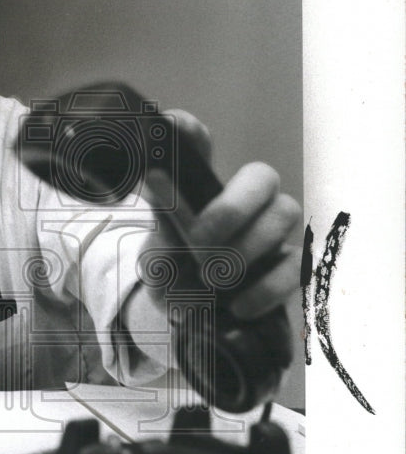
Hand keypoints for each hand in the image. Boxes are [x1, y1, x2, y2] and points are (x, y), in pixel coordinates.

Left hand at [142, 110, 301, 318]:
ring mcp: (270, 230)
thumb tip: (155, 176)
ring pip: (286, 212)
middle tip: (200, 241)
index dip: (189, 132)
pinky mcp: (288, 266)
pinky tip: (239, 305)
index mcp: (200, 189)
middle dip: (233, 207)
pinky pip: (298, 264)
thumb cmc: (173, 276)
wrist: (189, 322)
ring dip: (247, 246)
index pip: (199, 145)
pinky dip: (267, 287)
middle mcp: (241, 200)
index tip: (174, 130)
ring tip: (213, 277)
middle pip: (262, 176)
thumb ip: (162, 221)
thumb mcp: (157, 254)